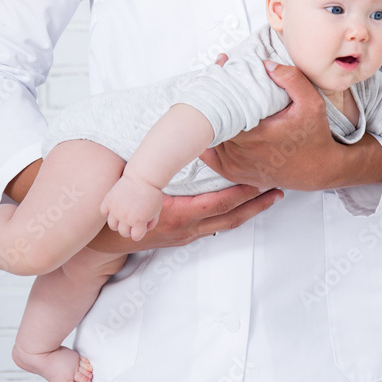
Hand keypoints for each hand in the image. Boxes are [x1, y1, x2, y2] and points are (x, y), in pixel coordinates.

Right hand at [88, 184, 283, 253]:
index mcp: (178, 214)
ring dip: (250, 210)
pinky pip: (214, 226)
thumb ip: (155, 167)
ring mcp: (186, 235)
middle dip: (257, 203)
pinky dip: (232, 214)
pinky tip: (243, 205)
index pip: (220, 203)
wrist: (102, 244)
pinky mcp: (184, 236)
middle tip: (279, 189)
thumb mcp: (134, 186)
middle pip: (231, 216)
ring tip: (271, 197)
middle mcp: (186, 228)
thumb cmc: (118, 209)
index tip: (261, 179)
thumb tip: (173, 137)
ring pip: (226, 223)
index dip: (243, 192)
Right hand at [100, 173, 163, 241]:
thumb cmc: (152, 194)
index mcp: (139, 222)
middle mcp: (126, 218)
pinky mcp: (109, 200)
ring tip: (124, 214)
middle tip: (133, 218)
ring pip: (112, 225)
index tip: (142, 224)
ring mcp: (116, 209)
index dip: (140, 232)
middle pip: (123, 232)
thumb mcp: (156, 211)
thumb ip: (150, 224)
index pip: (136, 237)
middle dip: (130, 228)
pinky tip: (116, 207)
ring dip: (118, 222)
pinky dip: (108, 212)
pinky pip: (104, 212)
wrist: (144, 176)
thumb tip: (141, 230)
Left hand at [200, 59, 341, 190]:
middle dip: (215, 97)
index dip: (221, 84)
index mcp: (256, 134)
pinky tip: (213, 122)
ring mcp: (234, 164)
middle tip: (217, 76)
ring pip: (211, 135)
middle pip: (214, 120)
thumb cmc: (314, 136)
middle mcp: (241, 152)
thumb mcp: (312, 104)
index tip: (223, 66)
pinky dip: (208, 138)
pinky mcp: (233, 172)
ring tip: (214, 94)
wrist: (318, 169)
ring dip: (210, 116)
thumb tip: (266, 64)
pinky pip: (209, 154)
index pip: (225, 106)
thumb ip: (292, 80)